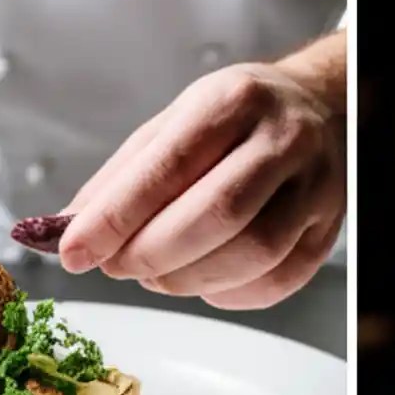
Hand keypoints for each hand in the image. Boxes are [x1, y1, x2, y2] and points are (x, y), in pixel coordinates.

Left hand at [57, 32, 345, 309]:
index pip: (170, 166)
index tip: (75, 251)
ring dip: (188, 279)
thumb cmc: (237, 120)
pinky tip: (203, 281)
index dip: (116, 217)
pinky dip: (228, 294)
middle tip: (115, 266)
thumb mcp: (174, 124)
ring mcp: (316, 188)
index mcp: (234, 101)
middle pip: (219, 213)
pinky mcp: (328, 230)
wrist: (321, 109)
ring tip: (155, 274)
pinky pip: (278, 280)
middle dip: (152, 253)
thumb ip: (121, 179)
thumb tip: (65, 233)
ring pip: (253, 253)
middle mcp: (284, 140)